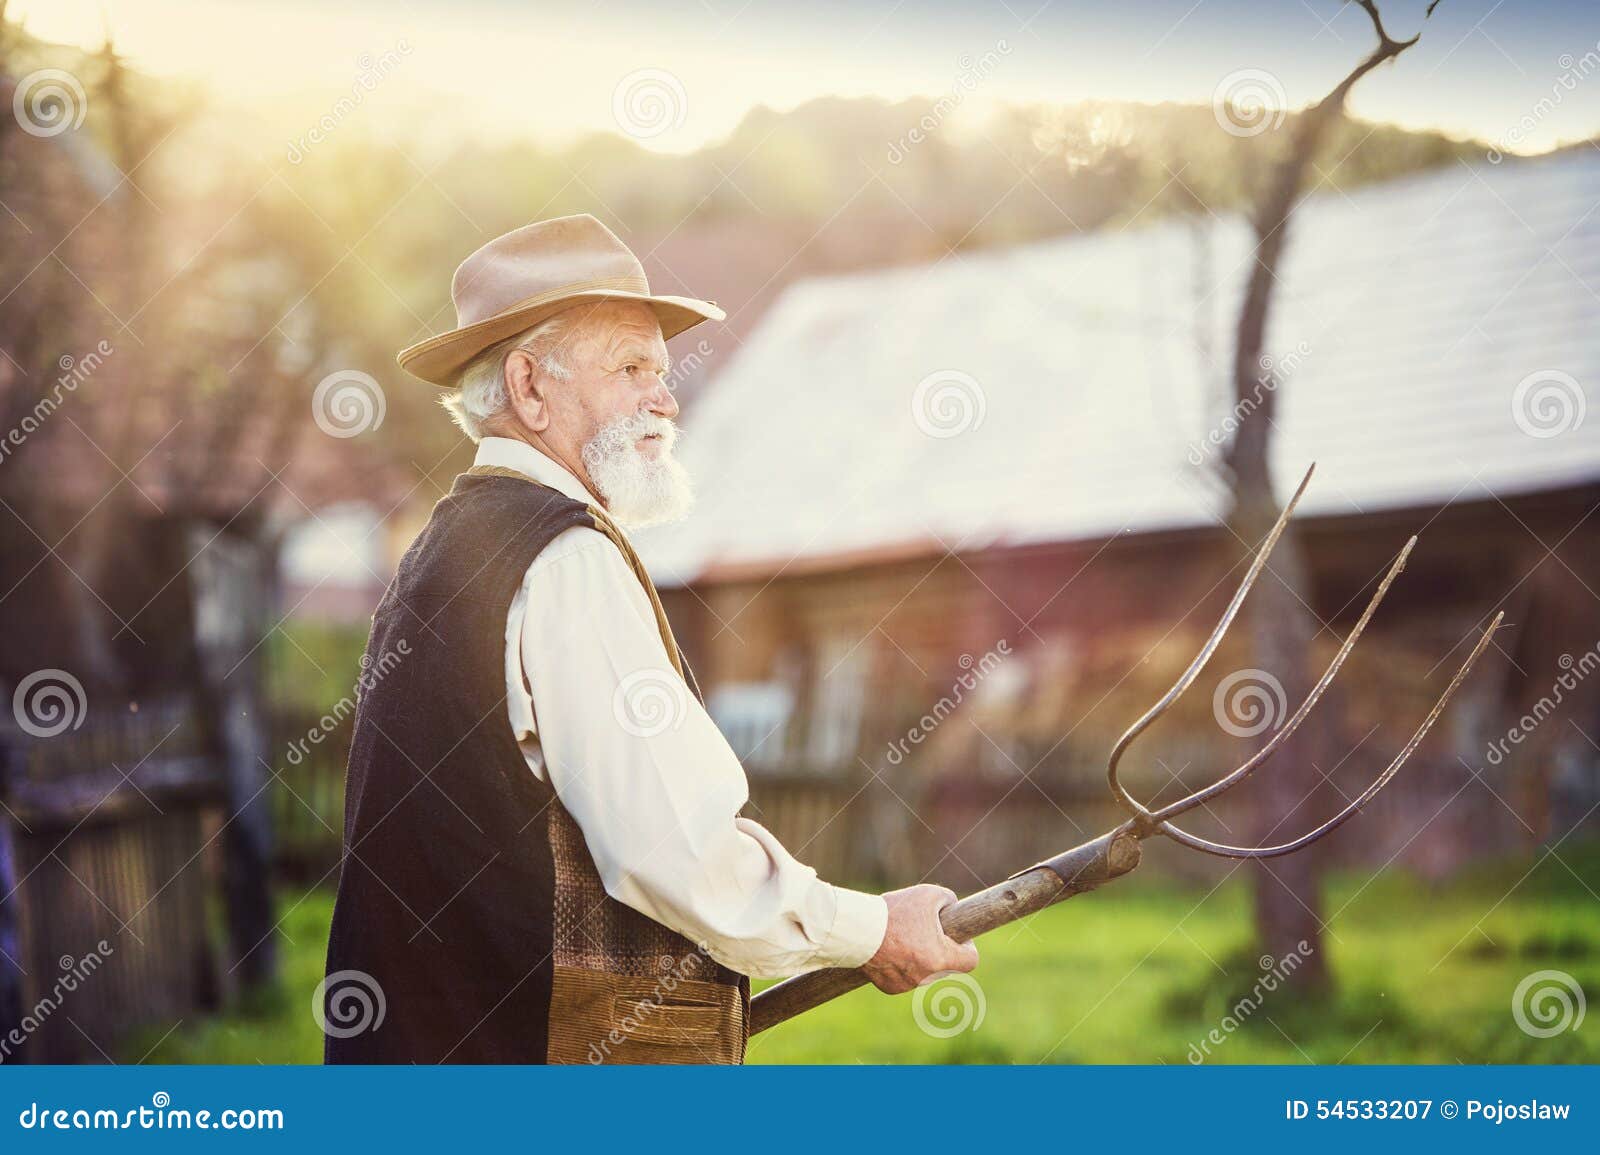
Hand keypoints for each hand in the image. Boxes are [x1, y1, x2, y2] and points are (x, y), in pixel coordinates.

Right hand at [860, 884, 978, 994]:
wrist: (856, 929)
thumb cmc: (894, 911)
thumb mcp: (929, 894)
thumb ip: (949, 900)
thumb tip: (953, 908)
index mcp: (940, 957)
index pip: (970, 960)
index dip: (967, 946)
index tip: (959, 936)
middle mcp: (926, 977)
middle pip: (946, 966)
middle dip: (941, 950)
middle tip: (926, 931)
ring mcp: (907, 985)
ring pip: (925, 972)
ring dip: (921, 958)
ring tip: (904, 937)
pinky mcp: (890, 988)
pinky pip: (904, 978)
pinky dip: (901, 966)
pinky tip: (890, 950)